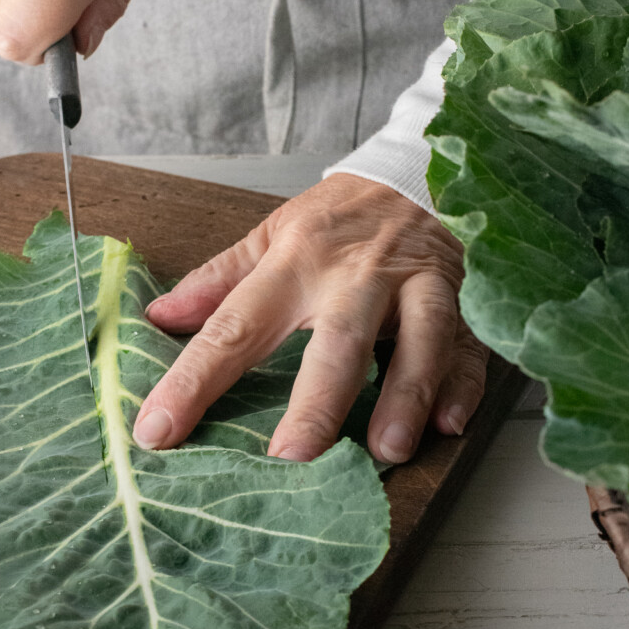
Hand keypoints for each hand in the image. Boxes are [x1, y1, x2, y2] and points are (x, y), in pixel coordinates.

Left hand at [133, 174, 488, 462]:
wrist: (416, 170)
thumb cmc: (338, 217)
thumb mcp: (272, 234)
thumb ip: (218, 279)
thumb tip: (158, 316)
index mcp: (296, 262)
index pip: (235, 325)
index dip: (194, 380)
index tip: (159, 429)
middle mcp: (356, 276)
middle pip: (337, 340)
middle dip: (316, 401)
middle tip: (291, 458)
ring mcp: (416, 285)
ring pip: (419, 338)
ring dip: (405, 394)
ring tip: (388, 449)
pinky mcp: (464, 299)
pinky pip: (470, 343)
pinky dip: (464, 383)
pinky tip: (451, 422)